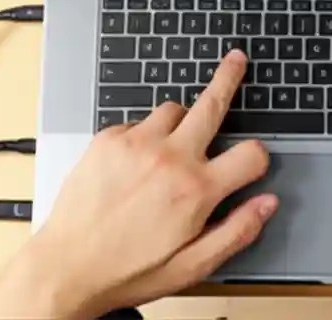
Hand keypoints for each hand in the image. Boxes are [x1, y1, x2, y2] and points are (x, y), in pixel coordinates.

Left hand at [0, 50, 275, 319]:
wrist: (65, 268)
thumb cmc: (126, 270)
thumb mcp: (193, 266)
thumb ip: (237, 231)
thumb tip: (266, 204)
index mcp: (195, 190)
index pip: (251, 153)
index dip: (258, 158)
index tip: (253, 160)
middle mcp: (168, 159)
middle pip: (212, 104)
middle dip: (229, 79)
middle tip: (235, 61)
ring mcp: (135, 144)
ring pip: (173, 110)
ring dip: (180, 123)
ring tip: (170, 148)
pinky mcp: (107, 140)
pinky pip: (136, 122)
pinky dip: (142, 135)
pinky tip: (135, 164)